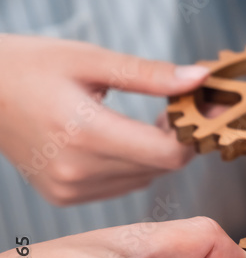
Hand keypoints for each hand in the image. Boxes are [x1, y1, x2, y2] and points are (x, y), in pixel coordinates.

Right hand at [0, 35, 208, 205]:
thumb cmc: (33, 65)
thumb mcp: (93, 60)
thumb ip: (151, 75)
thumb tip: (200, 79)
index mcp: (86, 133)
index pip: (168, 154)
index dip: (190, 132)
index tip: (193, 107)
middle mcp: (77, 170)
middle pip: (161, 167)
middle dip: (176, 138)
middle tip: (170, 107)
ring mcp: (68, 188)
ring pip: (145, 179)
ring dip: (155, 153)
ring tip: (141, 121)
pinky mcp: (63, 196)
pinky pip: (121, 186)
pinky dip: (132, 165)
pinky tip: (118, 139)